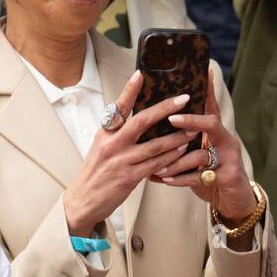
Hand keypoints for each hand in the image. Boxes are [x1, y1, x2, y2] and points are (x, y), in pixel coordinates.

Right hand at [63, 71, 201, 235]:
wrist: (83, 202)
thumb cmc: (95, 174)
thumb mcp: (100, 148)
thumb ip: (117, 134)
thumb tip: (137, 120)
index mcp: (104, 134)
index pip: (118, 108)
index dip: (129, 90)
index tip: (140, 74)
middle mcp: (112, 144)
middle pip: (142, 121)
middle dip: (165, 109)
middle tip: (184, 99)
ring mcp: (121, 161)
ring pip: (155, 144)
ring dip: (177, 136)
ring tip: (193, 129)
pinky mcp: (129, 178)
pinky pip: (156, 164)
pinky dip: (171, 157)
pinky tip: (183, 151)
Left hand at [150, 84, 255, 223]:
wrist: (232, 201)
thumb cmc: (210, 176)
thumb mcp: (196, 158)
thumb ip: (180, 146)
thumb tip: (150, 137)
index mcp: (217, 133)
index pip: (210, 107)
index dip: (207, 91)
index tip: (203, 72)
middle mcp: (226, 140)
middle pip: (211, 123)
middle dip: (190, 120)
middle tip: (171, 119)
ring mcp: (230, 157)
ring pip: (201, 153)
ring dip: (177, 160)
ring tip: (158, 167)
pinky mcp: (229, 176)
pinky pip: (200, 176)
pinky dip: (181, 179)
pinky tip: (165, 180)